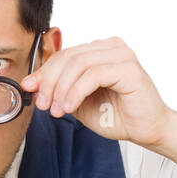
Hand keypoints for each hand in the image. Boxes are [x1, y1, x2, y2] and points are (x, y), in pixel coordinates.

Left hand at [20, 37, 171, 147]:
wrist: (146, 129)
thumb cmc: (118, 115)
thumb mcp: (78, 102)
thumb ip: (60, 89)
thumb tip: (34, 84)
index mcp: (99, 51)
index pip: (64, 54)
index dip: (44, 71)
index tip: (30, 88)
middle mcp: (111, 47)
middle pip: (69, 57)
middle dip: (50, 81)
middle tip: (43, 104)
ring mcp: (121, 55)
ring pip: (78, 64)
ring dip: (62, 89)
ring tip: (57, 110)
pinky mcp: (129, 68)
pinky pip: (93, 75)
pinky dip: (76, 92)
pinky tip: (70, 107)